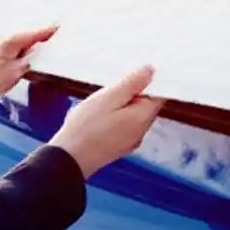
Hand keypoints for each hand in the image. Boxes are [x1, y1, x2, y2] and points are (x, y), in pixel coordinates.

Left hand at [0, 25, 57, 100]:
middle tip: (62, 31)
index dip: (48, 31)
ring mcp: (11, 49)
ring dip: (41, 42)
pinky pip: (27, 50)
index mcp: (14, 42)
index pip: (35, 34)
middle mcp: (13, 43)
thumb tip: (40, 54)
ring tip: (56, 41)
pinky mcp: (10, 57)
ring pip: (31, 43)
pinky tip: (42, 53)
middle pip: (34, 36)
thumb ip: (30, 61)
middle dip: (47, 34)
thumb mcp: (15, 70)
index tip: (60, 27)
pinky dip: (35, 49)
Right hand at [49, 66, 163, 177]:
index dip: (150, 81)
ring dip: (124, 105)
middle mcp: (142, 131)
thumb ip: (132, 84)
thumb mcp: (109, 98)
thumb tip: (151, 70)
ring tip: (103, 100)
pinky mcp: (119, 147)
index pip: (159, 94)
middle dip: (134, 93)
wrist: (70, 159)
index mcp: (144, 117)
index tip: (135, 73)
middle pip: (146, 105)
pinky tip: (101, 115)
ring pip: (134, 116)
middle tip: (113, 86)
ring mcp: (131, 141)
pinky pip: (124, 126)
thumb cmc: (87, 126)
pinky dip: (117, 117)